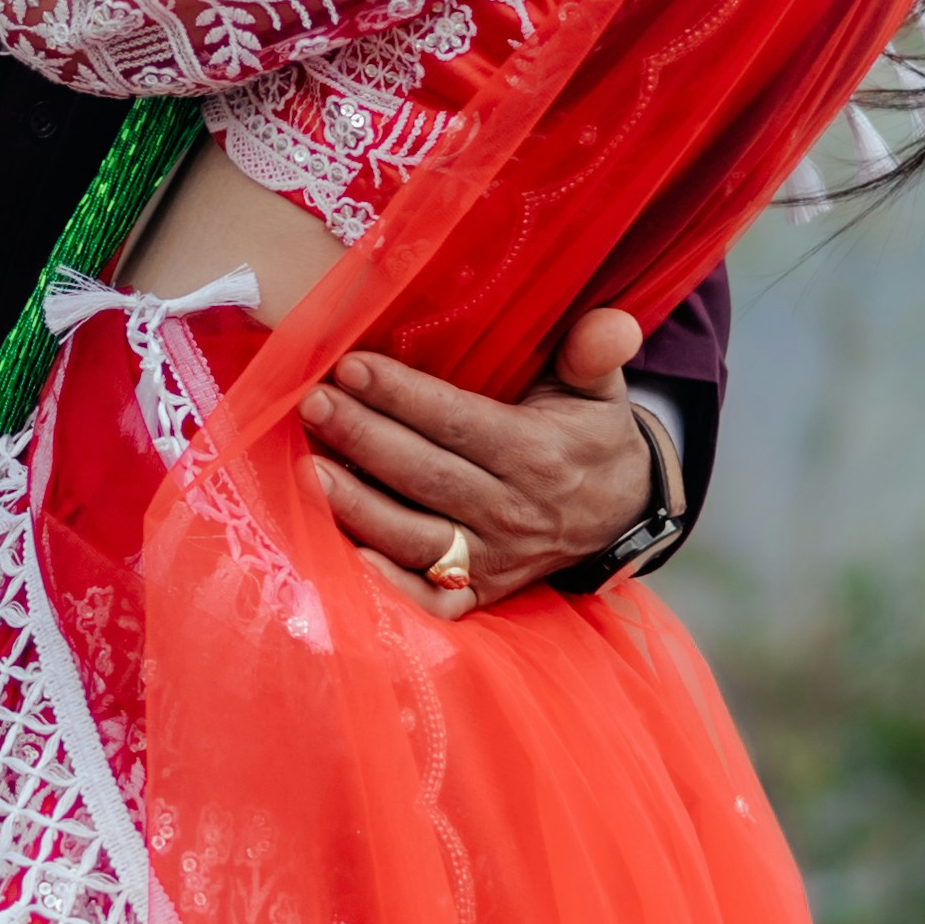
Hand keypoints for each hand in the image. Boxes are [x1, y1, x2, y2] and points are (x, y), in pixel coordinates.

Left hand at [301, 306, 657, 615]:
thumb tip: (613, 321)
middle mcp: (513, 512)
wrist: (618, 515)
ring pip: (416, 537)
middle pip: (426, 476)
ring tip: (306, 470)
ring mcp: (494, 560)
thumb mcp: (600, 391)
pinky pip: (430, 602)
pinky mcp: (480, 594)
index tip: (350, 366)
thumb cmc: (588, 438)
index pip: (459, 424)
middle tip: (312, 405)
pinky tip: (343, 558)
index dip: (403, 396)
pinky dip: (389, 588)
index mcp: (539, 455)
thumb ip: (598, 354)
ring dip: (358, 508)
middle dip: (364, 438)